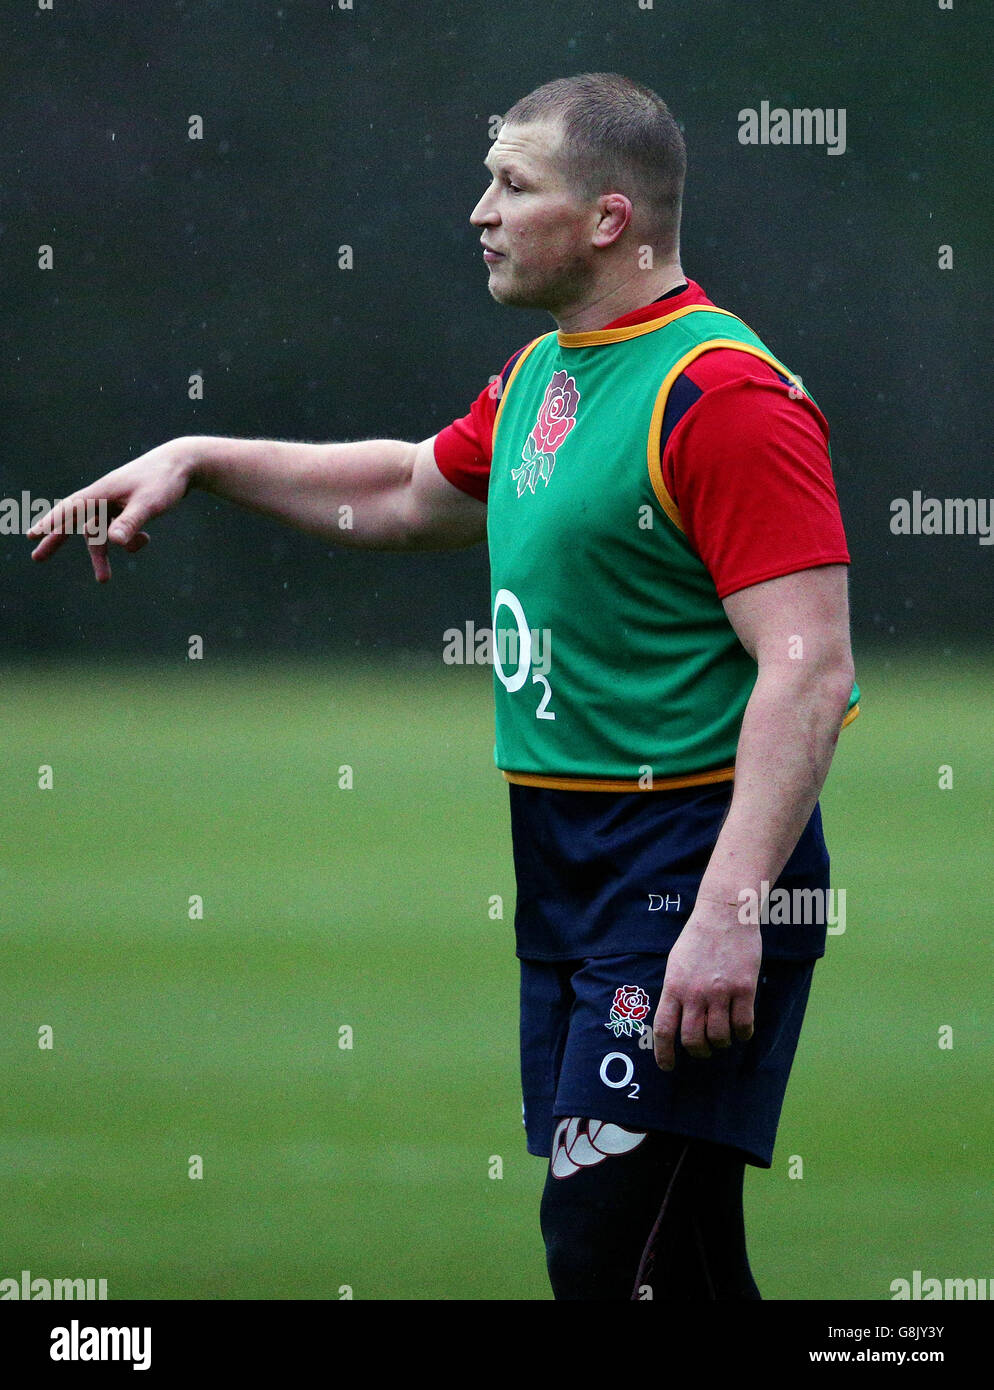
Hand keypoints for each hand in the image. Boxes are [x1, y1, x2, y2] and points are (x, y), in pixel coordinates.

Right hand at [27, 437, 196, 581]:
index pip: (70, 509)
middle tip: (37, 558)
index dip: (51, 523)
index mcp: (101, 492)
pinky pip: (118, 529)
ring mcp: (114, 502)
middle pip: (73, 520)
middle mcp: (103, 496)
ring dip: (101, 554)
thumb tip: (113, 542)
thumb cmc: (164, 481)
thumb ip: (130, 523)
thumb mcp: (148, 504)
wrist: (183, 464)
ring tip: (103, 580)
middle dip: (56, 539)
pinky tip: (144, 542)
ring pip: (99, 532)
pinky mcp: (126, 506)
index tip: (32, 535)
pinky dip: (128, 540)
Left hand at [652, 896, 761, 1070]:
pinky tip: (742, 1030)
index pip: (664, 1029)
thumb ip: (675, 992)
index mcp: (673, 986)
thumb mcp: (675, 963)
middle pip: (693, 1040)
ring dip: (721, 1043)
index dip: (664, 1053)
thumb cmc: (698, 938)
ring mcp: (720, 992)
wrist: (724, 914)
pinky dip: (743, 1034)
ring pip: (720, 1037)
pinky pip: (744, 1026)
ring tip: (723, 1038)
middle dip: (698, 1051)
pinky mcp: (744, 989)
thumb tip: (674, 1021)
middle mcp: (695, 993)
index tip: (667, 1067)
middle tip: (703, 1050)